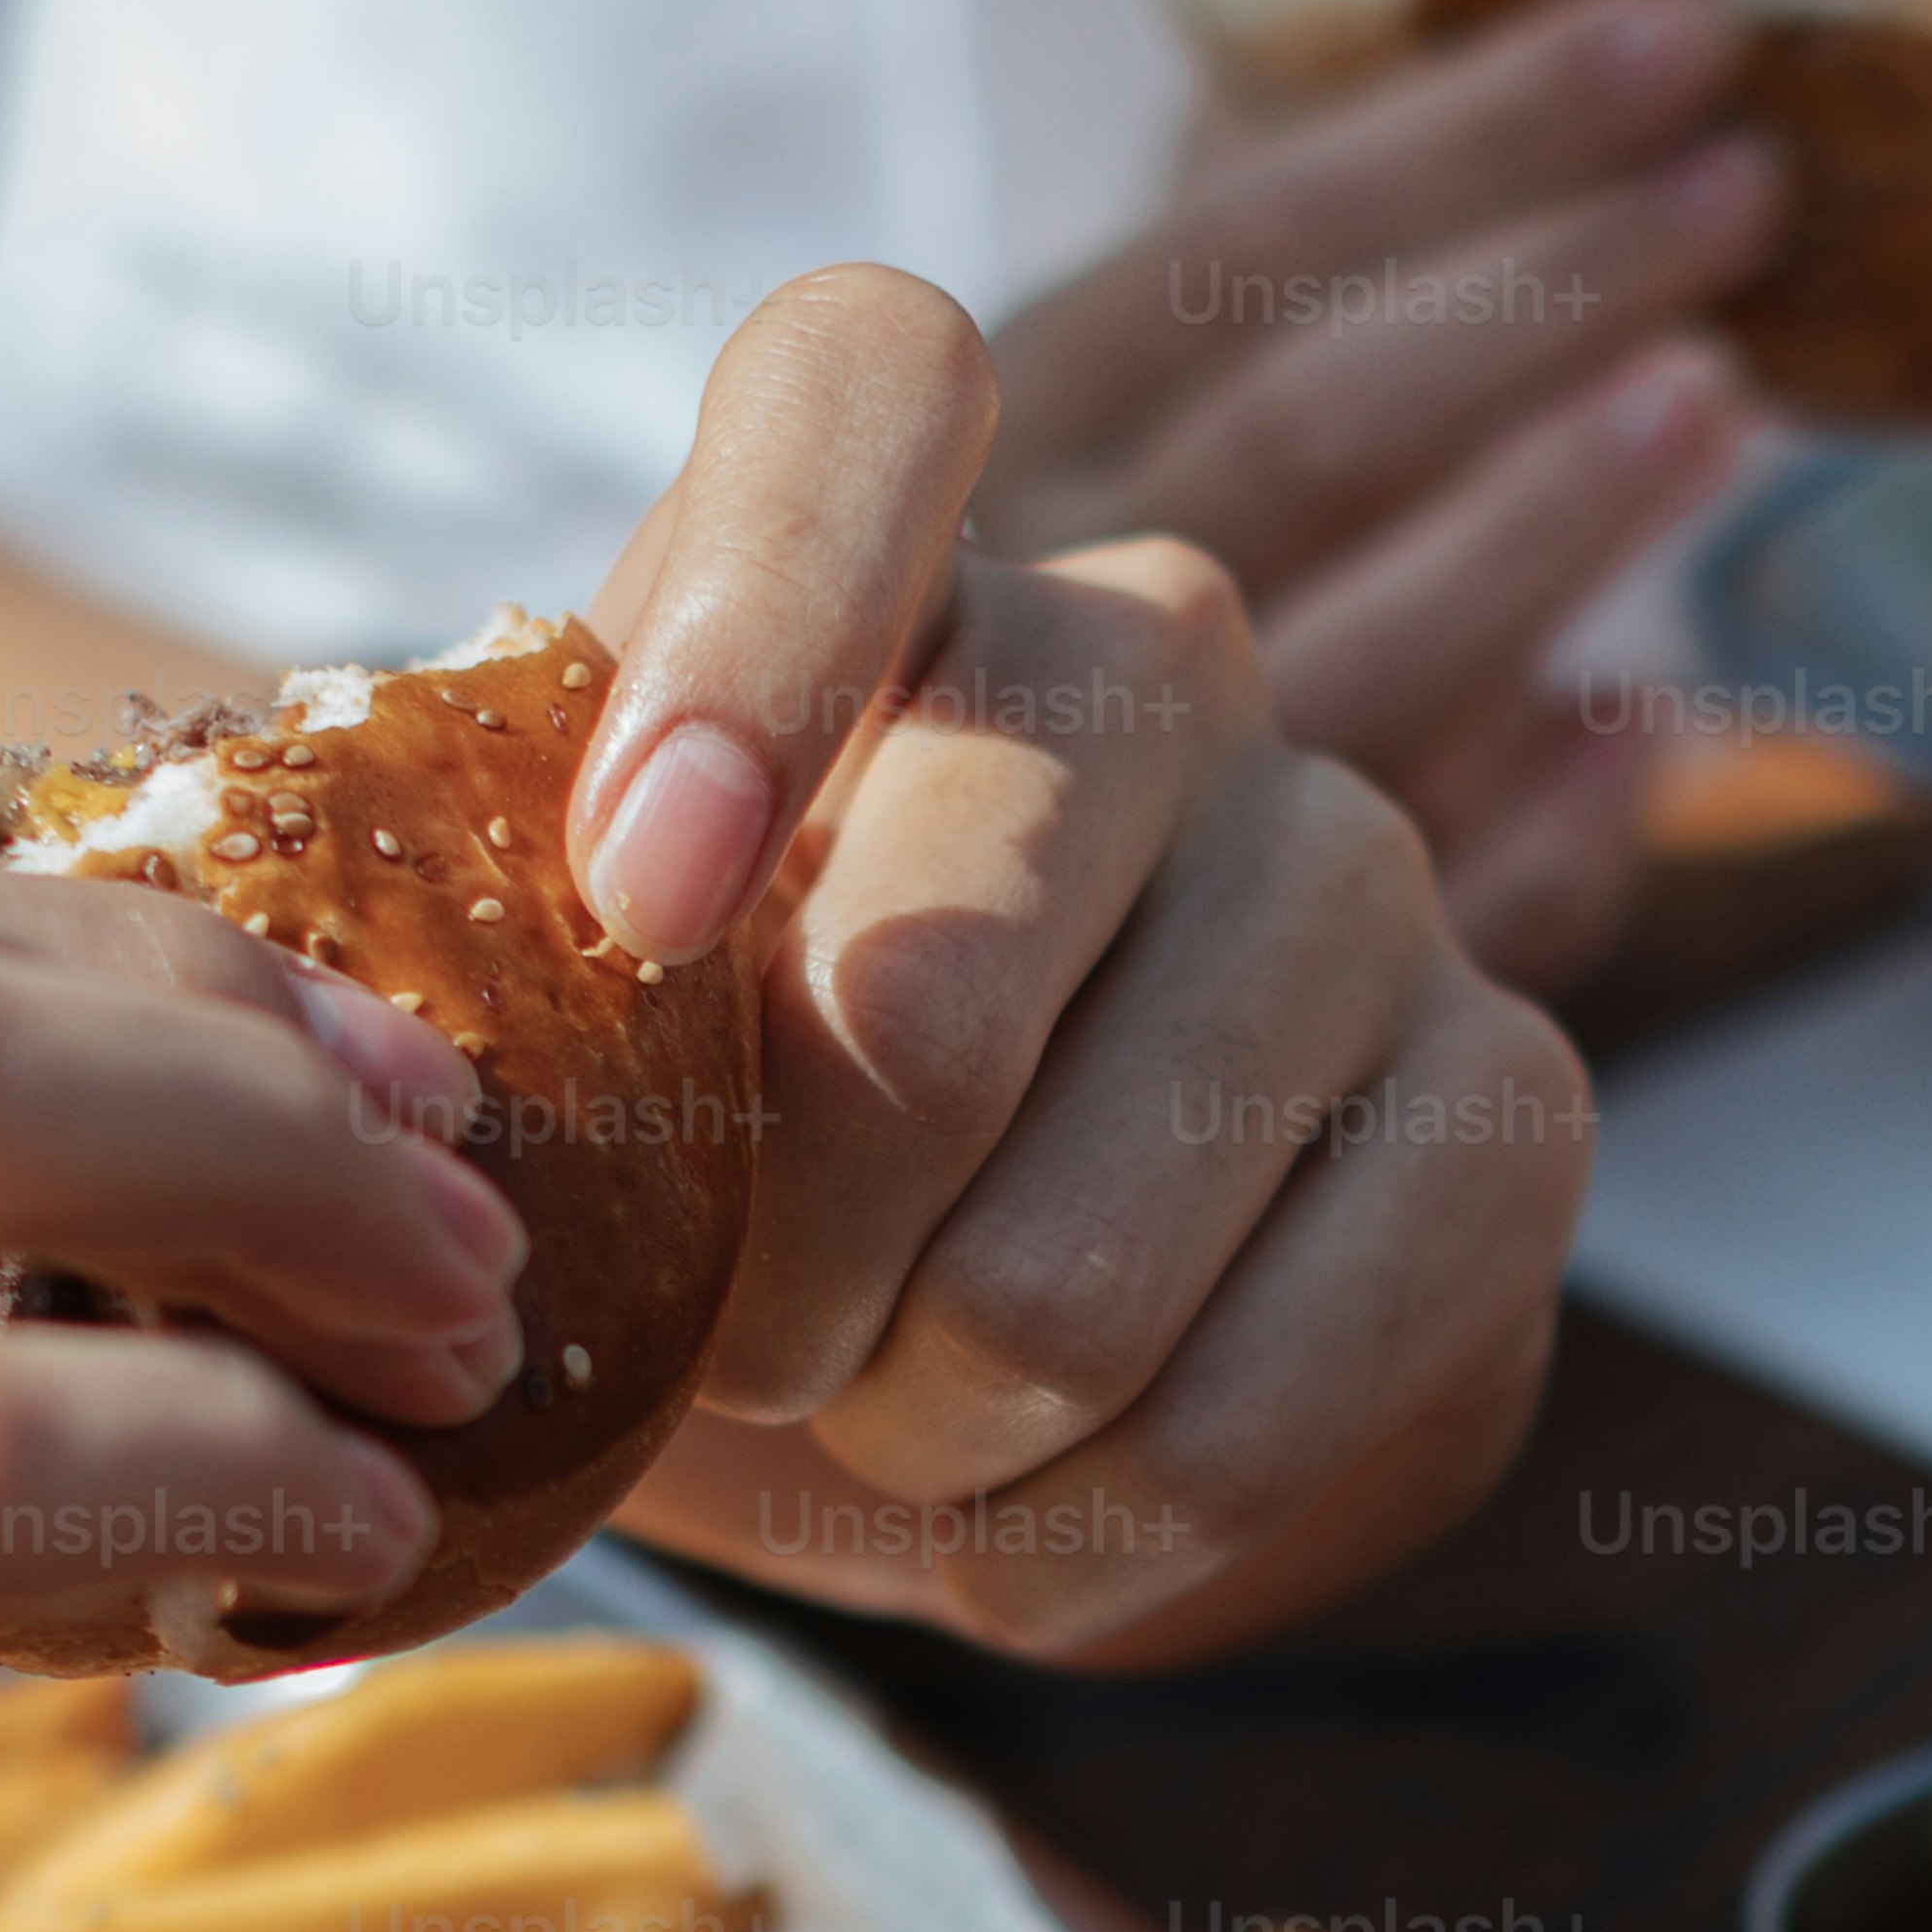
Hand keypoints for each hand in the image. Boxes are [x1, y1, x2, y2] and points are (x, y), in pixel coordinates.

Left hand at [565, 267, 1598, 1668]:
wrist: (981, 1358)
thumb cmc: (719, 1157)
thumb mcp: (556, 1042)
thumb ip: (480, 995)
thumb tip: (416, 1117)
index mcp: (896, 563)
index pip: (868, 387)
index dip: (755, 631)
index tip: (643, 899)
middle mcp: (1157, 650)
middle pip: (929, 997)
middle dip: (775, 1275)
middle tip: (748, 1350)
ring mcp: (1362, 863)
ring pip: (1073, 1270)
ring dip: (921, 1437)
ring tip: (901, 1425)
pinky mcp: (1515, 1102)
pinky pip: (1245, 1417)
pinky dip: (1074, 1544)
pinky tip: (1030, 1521)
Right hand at [981, 0, 1782, 987]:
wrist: (776, 998)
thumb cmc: (968, 626)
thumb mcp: (1068, 387)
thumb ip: (1234, 228)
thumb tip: (1457, 15)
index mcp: (981, 429)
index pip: (1244, 249)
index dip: (1471, 134)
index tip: (1677, 37)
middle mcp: (1008, 610)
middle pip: (1324, 426)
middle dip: (1555, 288)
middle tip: (1750, 187)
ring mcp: (1100, 823)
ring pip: (1376, 661)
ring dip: (1564, 521)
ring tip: (1721, 389)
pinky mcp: (1196, 1015)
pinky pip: (1421, 910)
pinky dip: (1556, 820)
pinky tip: (1648, 724)